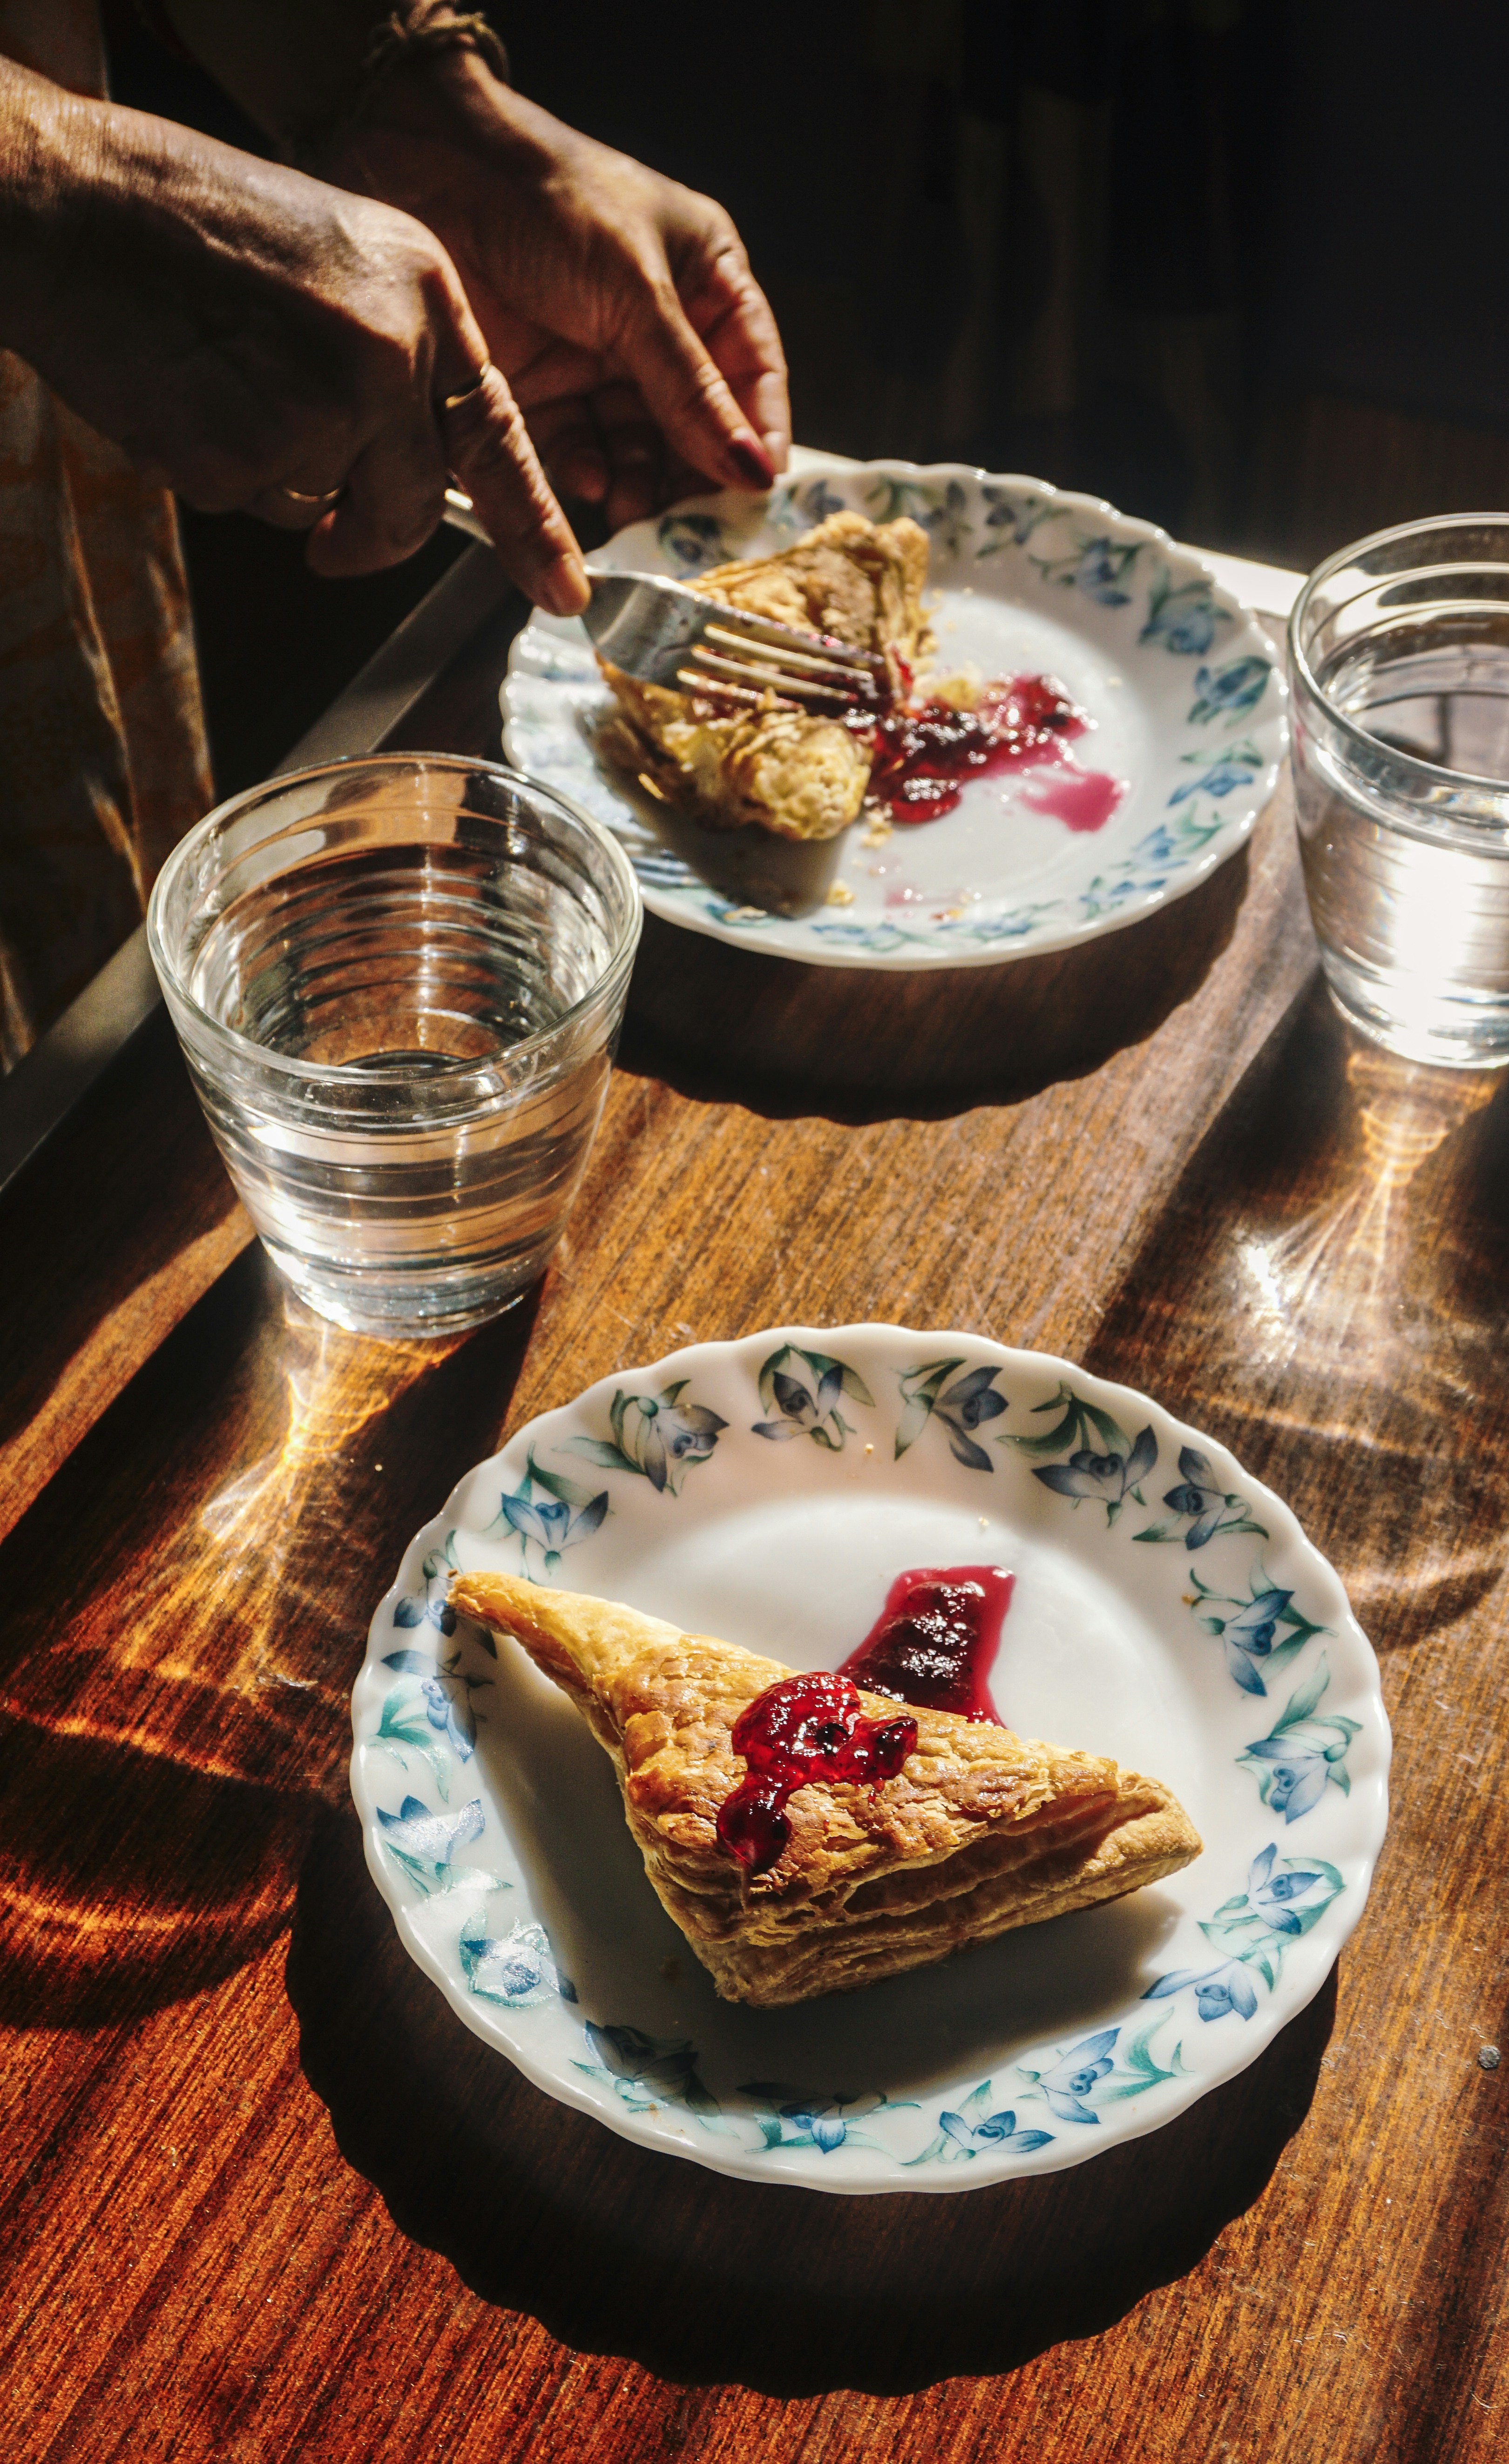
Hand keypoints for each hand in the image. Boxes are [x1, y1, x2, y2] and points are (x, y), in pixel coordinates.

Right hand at [0, 60, 588, 607]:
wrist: (78, 206)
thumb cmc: (189, 225)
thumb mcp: (334, 257)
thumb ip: (393, 351)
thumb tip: (413, 454)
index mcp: (424, 294)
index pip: (497, 433)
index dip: (533, 523)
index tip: (563, 587)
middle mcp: (391, 352)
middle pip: (415, 501)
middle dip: (372, 534)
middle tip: (336, 544)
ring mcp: (325, 408)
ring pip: (324, 504)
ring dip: (274, 475)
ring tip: (221, 383)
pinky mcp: (251, 455)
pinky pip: (253, 503)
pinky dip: (217, 469)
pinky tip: (186, 396)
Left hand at [317, 53, 790, 530]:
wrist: (426, 167)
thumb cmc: (543, 193)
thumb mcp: (635, 290)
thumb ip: (691, 388)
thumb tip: (751, 468)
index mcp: (704, 278)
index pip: (753, 373)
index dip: (759, 436)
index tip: (758, 492)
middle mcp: (657, 325)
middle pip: (696, 427)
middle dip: (694, 479)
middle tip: (691, 531)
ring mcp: (597, 360)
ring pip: (638, 449)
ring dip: (639, 487)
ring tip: (632, 513)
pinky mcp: (539, 389)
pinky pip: (576, 451)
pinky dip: (584, 476)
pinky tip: (585, 486)